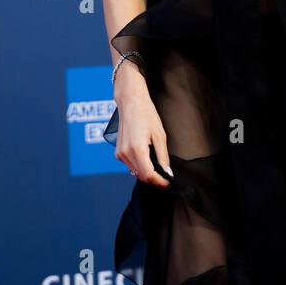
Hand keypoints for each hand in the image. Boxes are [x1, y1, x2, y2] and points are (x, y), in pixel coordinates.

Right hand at [112, 64, 172, 187]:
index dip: (160, 181)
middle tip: (166, 174)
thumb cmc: (146, 115)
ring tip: (156, 162)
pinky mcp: (118, 152)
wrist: (131, 102)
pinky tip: (146, 155)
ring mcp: (120, 154)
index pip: (149, 174)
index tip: (168, 182)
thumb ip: (163, 156)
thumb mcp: (159, 135)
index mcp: (137, 149)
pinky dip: (139, 165)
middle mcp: (126, 153)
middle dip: (154, 177)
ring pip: (136, 172)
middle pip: (142, 175)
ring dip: (146, 171)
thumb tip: (167, 172)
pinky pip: (130, 165)